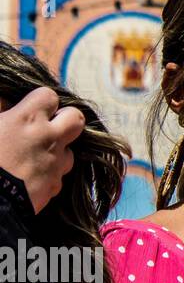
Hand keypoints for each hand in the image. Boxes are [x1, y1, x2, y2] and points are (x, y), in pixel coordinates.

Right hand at [0, 87, 84, 213]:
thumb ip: (0, 113)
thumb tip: (7, 105)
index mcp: (26, 119)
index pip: (49, 95)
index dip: (41, 101)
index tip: (31, 108)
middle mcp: (47, 138)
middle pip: (76, 118)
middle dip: (65, 120)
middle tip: (48, 127)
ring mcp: (54, 163)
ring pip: (69, 152)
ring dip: (57, 153)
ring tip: (35, 158)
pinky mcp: (54, 186)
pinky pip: (58, 178)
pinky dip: (48, 177)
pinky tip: (31, 180)